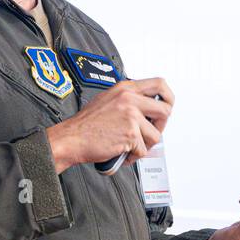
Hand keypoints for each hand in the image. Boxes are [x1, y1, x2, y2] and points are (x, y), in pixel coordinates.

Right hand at [45, 77, 174, 173]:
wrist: (71, 138)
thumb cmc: (85, 123)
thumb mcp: (107, 99)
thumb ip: (128, 99)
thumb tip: (147, 107)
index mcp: (125, 88)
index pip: (159, 84)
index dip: (168, 97)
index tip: (166, 106)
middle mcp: (129, 99)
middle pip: (165, 110)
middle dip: (161, 126)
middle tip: (150, 132)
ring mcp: (131, 115)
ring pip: (156, 134)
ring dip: (145, 144)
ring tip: (131, 145)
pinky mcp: (130, 133)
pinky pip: (143, 149)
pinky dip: (134, 155)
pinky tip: (123, 152)